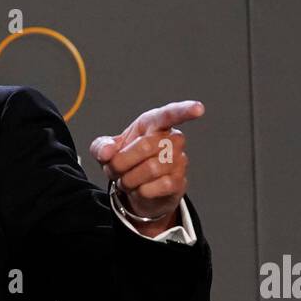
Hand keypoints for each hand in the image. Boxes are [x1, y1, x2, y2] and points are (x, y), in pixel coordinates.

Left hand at [90, 100, 203, 232]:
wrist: (135, 191)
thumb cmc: (126, 161)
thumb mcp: (106, 151)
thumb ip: (102, 146)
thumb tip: (107, 152)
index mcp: (154, 124)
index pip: (170, 114)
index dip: (184, 111)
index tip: (198, 109)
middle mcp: (172, 138)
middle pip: (145, 146)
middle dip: (121, 162)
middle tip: (115, 170)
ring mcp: (178, 160)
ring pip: (152, 168)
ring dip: (130, 179)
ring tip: (127, 180)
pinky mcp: (179, 181)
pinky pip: (160, 186)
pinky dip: (142, 191)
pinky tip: (140, 190)